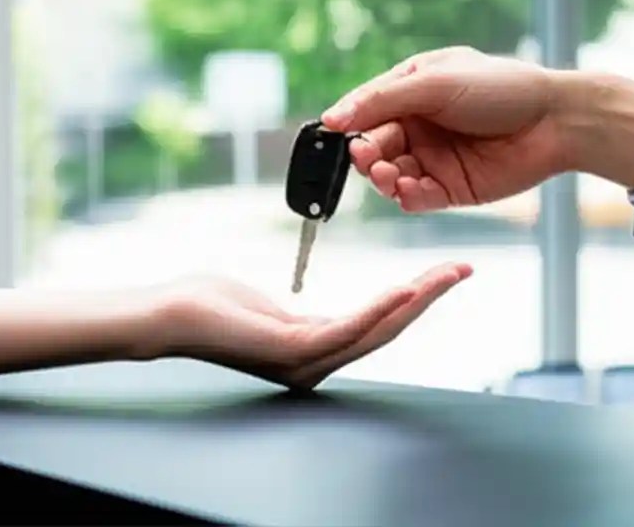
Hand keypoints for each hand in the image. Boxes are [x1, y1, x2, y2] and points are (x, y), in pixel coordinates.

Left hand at [154, 263, 471, 389]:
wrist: (170, 314)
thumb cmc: (210, 305)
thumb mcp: (268, 306)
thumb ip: (300, 312)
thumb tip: (309, 309)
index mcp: (314, 351)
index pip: (376, 325)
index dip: (415, 300)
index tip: (441, 273)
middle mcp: (317, 363)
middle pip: (388, 330)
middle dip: (430, 298)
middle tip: (462, 269)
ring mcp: (306, 360)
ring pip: (377, 330)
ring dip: (417, 299)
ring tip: (445, 274)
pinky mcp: (293, 349)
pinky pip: (347, 328)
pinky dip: (380, 308)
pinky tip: (404, 289)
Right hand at [320, 46, 633, 212]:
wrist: (555, 121)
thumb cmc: (499, 88)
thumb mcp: (434, 83)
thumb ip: (382, 101)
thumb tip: (332, 118)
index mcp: (412, 90)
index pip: (366, 109)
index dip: (349, 122)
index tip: (336, 132)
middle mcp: (419, 125)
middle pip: (374, 145)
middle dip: (366, 153)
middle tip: (368, 158)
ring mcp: (433, 158)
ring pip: (390, 174)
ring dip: (382, 178)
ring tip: (388, 176)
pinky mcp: (450, 188)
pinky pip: (416, 197)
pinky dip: (406, 197)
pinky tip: (408, 191)